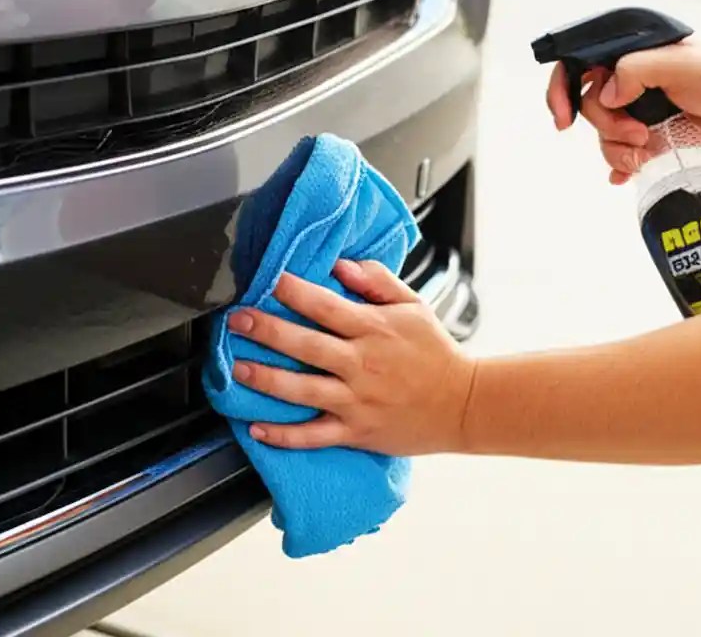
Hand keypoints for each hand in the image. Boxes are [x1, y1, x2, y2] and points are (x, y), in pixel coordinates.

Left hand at [226, 260, 476, 455]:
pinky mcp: (356, 431)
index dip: (294, 291)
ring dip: (267, 379)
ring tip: (238, 370)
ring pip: (303, 390)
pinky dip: (284, 435)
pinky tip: (257, 429)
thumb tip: (340, 265)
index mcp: (374, 329)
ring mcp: (357, 400)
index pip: (326, 306)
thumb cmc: (435, 353)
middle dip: (267, 331)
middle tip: (237, 320)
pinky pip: (314, 435)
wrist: (463, 404)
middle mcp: (361, 364)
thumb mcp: (413, 306)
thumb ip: (376, 281)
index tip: (268, 280)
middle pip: (306, 345)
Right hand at [545, 42, 700, 184]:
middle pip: (590, 111)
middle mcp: (628, 83)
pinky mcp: (652, 133)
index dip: (561, 93)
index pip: (576, 69)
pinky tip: (626, 173)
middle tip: (639, 134)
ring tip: (646, 152)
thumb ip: (635, 70)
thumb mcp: (677, 63)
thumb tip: (608, 95)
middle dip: (608, 129)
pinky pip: (622, 151)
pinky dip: (621, 165)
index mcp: (627, 58)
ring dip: (618, 150)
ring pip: (605, 136)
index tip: (564, 120)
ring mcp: (639, 109)